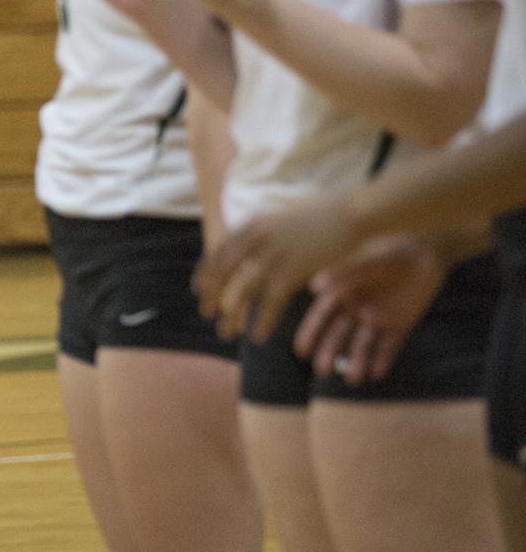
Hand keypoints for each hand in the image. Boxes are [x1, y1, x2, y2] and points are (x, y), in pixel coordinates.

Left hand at [196, 196, 364, 339]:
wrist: (352, 214)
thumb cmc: (323, 218)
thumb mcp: (282, 220)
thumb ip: (263, 234)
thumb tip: (251, 250)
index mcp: (253, 225)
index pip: (219, 252)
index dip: (206, 273)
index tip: (198, 289)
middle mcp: (257, 239)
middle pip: (223, 273)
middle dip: (211, 296)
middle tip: (206, 314)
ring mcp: (273, 256)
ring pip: (243, 292)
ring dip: (231, 315)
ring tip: (226, 333)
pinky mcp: (292, 271)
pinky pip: (270, 303)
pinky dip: (262, 321)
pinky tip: (258, 337)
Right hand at [293, 235, 448, 382]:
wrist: (425, 255)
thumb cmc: (391, 253)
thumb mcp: (368, 262)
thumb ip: (343, 274)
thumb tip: (314, 287)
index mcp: (342, 293)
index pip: (321, 317)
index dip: (310, 334)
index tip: (302, 351)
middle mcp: (355, 309)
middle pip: (338, 335)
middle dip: (330, 352)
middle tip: (323, 371)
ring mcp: (376, 319)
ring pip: (362, 345)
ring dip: (356, 362)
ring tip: (354, 379)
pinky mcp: (398, 327)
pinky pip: (388, 347)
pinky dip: (383, 360)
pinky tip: (377, 373)